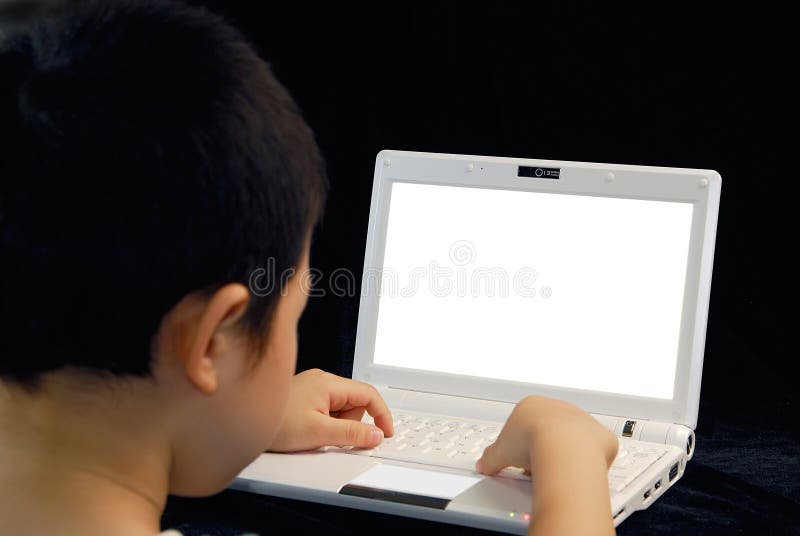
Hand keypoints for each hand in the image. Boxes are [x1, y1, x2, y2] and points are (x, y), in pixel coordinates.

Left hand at [268, 368, 393, 451]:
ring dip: (337, 426)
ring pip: (342, 410)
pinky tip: (309, 432)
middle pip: (355, 403)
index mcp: (327, 383)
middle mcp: (322, 381)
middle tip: (331, 437)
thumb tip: (376, 434)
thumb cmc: (274, 423)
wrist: (242, 423)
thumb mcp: (317, 432)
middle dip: (351, 424)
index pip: (368, 394)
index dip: (381, 414)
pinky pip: (329, 412)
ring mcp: (313, 389)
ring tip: (314, 435)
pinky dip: (327, 425)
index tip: (385, 432)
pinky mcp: (306, 399)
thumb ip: (351, 434)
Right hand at [476, 395, 617, 475]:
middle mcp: (559, 408)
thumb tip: (484, 463)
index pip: (525, 423)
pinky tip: (578, 472)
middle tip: (536, 467)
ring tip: (556, 473)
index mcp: (533, 405)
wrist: (564, 448)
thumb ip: (490, 457)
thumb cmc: (533, 441)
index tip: (519, 457)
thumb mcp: (500, 452)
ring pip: (574, 439)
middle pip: (550, 429)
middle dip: (544, 448)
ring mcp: (582, 420)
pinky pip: (596, 450)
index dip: (521, 443)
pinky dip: (589, 462)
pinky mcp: (601, 437)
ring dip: (566, 454)